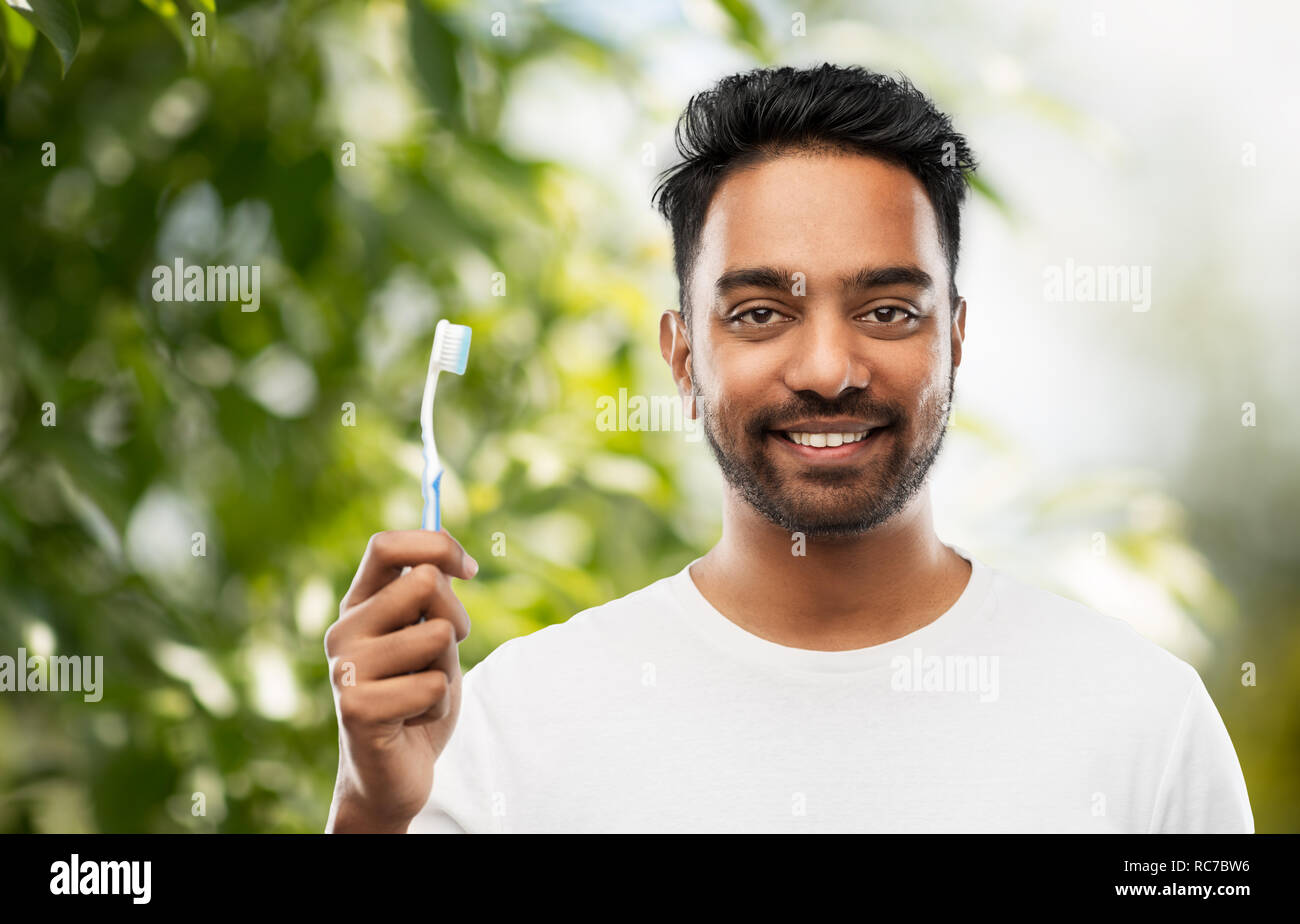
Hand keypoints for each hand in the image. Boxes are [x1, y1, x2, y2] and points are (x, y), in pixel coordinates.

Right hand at [324, 529, 476, 832]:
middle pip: (424, 580)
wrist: (396, 772)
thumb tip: (451, 560)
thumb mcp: (431, 638)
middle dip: (456, 616)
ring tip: (422, 692)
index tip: (470, 570)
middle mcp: (343, 630)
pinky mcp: (356, 708)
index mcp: (358, 605)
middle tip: (443, 654)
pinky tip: (413, 720)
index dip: (437, 544)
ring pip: (437, 635)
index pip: (385, 545)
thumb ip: (432, 599)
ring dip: (447, 669)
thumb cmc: (418, 696)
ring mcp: (345, 668)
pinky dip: (439, 706)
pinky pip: (434, 686)